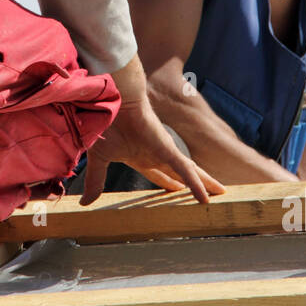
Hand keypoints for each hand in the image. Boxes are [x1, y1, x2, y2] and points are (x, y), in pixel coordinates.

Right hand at [80, 96, 225, 205]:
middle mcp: (156, 154)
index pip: (159, 174)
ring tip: (221, 194)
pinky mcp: (167, 149)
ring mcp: (164, 151)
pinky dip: (196, 184)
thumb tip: (84, 202)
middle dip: (193, 184)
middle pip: (180, 173)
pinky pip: (185, 170)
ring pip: (189, 172)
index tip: (176, 194)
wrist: (109, 102)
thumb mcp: (100, 160)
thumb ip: (95, 181)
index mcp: (140, 155)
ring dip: (204, 183)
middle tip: (207, 197)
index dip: (169, 184)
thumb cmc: (104, 124)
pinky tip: (205, 198)